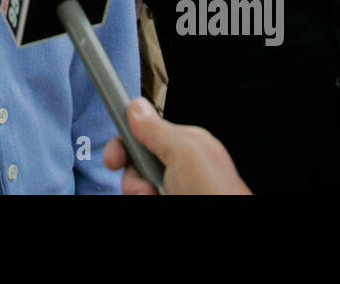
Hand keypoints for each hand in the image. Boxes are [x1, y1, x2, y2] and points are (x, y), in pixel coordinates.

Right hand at [103, 97, 250, 194]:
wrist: (225, 232)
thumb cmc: (218, 194)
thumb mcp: (185, 153)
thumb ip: (159, 130)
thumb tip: (137, 107)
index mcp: (186, 144)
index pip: (144, 132)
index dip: (125, 143)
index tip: (113, 157)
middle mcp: (180, 166)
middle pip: (135, 165)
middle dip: (133, 179)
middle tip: (145, 189)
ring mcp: (174, 187)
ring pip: (137, 187)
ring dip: (139, 193)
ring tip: (156, 197)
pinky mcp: (167, 197)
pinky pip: (142, 196)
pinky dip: (144, 199)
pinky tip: (157, 199)